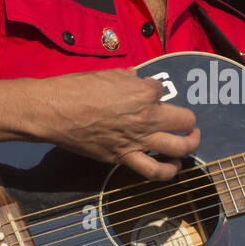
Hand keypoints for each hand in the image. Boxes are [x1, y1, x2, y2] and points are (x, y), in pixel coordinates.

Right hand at [32, 69, 200, 179]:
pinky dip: (168, 171)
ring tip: (190, 143)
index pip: (162, 90)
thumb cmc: (77, 88)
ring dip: (190, 145)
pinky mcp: (124, 157)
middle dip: (190, 121)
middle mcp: (148, 117)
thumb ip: (129, 78)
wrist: (54, 111)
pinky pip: (153, 171)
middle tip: (188, 123)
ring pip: (178, 148)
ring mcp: (138, 140)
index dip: (155, 91)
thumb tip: (136, 79)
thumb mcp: (108, 74)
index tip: (145, 93)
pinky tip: (173, 167)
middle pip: (185, 120)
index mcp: (144, 92)